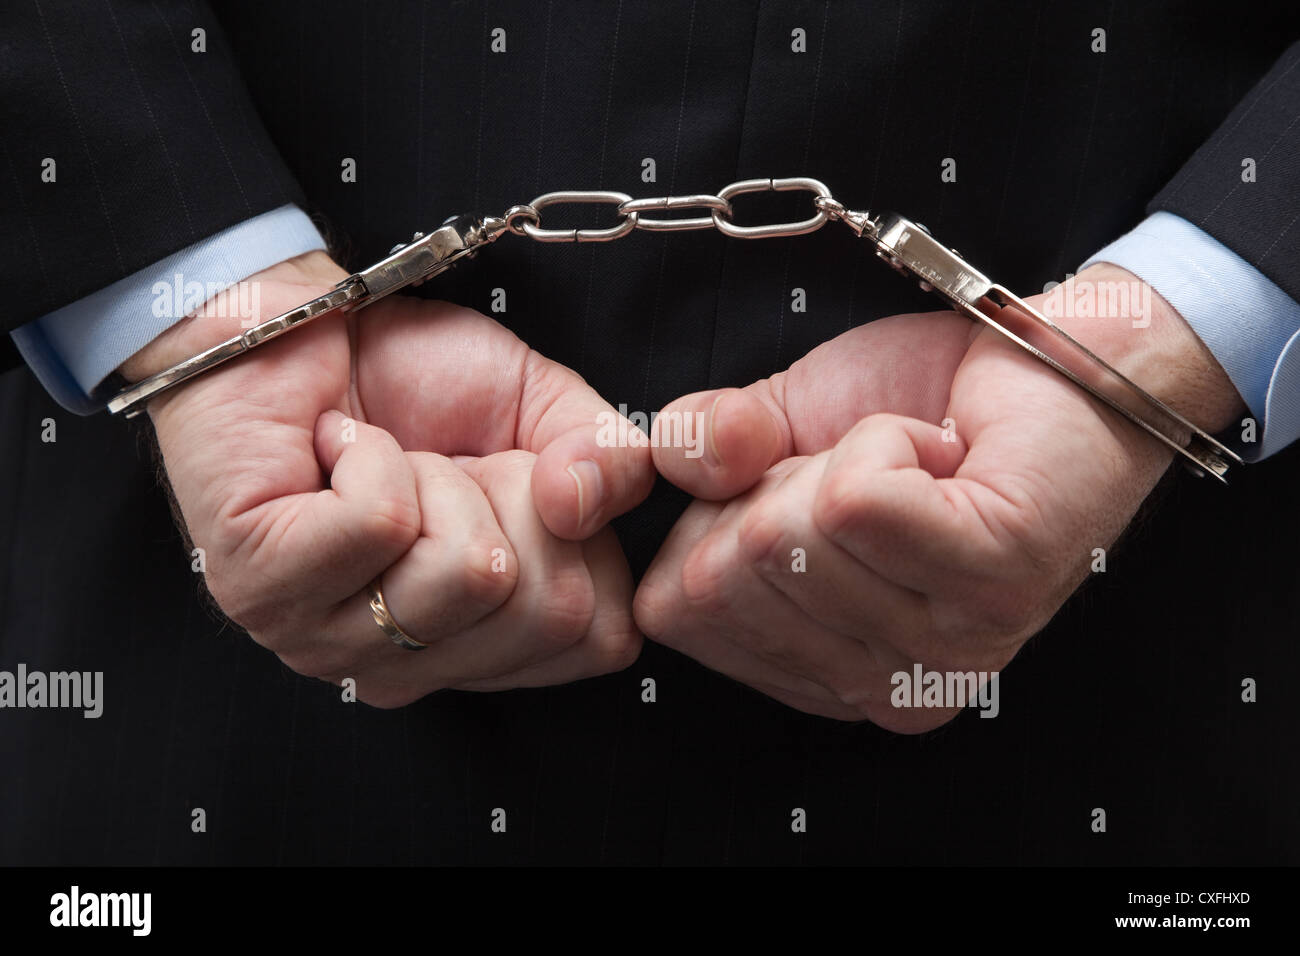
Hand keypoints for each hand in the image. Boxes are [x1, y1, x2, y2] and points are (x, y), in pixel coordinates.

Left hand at [123, 251, 653, 705]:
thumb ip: (610, 464)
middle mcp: (407, 669)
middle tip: (443, 471)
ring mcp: (328, 642)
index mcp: (478, 646)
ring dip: (436, 480)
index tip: (513, 485)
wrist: (297, 319)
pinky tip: (334, 452)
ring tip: (386, 464)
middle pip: (549, 611)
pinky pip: (379, 523)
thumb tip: (581, 504)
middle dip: (512, 500)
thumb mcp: (546, 412)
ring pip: (468, 571)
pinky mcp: (262, 584)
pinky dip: (369, 455)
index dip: (581, 539)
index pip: (598, 640)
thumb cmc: (415, 376)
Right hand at [634, 265, 1244, 728]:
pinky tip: (944, 457)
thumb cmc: (917, 405)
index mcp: (816, 671)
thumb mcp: (771, 426)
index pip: (676, 611)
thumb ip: (692, 453)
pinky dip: (885, 439)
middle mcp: (877, 689)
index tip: (796, 488)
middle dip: (775, 486)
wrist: (1048, 364)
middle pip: (724, 575)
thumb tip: (677, 462)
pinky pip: (857, 498)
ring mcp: (941, 650)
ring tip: (914, 468)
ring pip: (787, 536)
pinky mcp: (990, 582)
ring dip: (843, 458)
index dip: (714, 517)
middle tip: (864, 475)